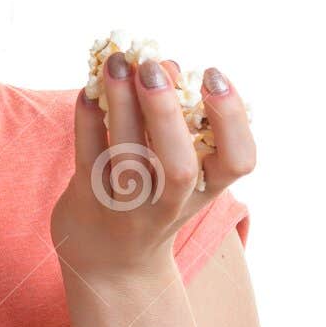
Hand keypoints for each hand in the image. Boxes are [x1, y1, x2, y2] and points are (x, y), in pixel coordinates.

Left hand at [50, 54, 255, 277]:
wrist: (109, 263)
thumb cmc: (151, 198)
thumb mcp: (179, 170)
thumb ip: (177, 123)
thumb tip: (165, 65)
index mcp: (206, 189)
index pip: (238, 161)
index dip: (231, 117)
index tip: (212, 73)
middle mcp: (169, 204)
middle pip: (178, 165)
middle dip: (166, 113)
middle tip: (154, 66)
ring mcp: (127, 208)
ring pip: (127, 157)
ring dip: (122, 104)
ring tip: (117, 62)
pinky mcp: (88, 203)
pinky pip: (88, 157)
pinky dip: (87, 120)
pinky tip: (88, 91)